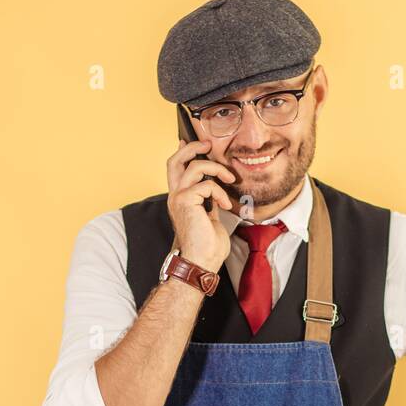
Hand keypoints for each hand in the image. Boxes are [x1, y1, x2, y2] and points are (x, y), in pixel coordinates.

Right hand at [167, 138, 236, 273]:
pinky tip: (224, 205)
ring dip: (216, 169)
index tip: (199, 144)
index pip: (176, 168)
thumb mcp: (211, 217)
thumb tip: (216, 190)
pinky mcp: (185, 200)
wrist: (201, 262)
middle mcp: (175, 196)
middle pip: (175, 160)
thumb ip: (210, 201)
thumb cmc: (207, 246)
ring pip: (194, 166)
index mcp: (180, 199)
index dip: (185, 152)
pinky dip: (219, 192)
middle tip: (208, 144)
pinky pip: (207, 184)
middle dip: (193, 147)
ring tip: (229, 178)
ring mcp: (178, 198)